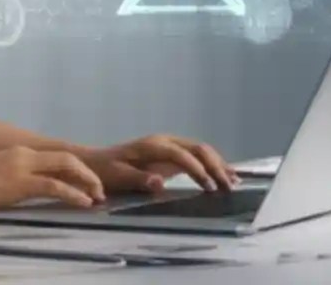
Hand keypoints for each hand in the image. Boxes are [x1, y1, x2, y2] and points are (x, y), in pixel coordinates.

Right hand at [0, 146, 105, 217]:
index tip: (85, 186)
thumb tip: (16, 196)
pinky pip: (55, 186)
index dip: (74, 170)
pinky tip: (84, 203)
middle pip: (66, 158)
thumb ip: (8, 184)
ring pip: (66, 166)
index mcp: (16, 154)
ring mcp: (21, 166)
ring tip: (98, 198)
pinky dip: (74, 194)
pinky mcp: (19, 182)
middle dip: (87, 173)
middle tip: (99, 191)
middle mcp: (23, 155)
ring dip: (87, 182)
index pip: (53, 158)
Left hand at [81, 135, 238, 194]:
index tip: (209, 188)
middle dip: (215, 166)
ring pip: (201, 150)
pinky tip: (225, 175)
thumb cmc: (106, 171)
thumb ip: (139, 179)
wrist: (95, 163)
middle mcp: (164, 142)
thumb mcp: (119, 177)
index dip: (198, 170)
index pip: (182, 155)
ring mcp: (169, 146)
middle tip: (228, 187)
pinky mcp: (171, 154)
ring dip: (218, 164)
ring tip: (234, 182)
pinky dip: (212, 164)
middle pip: (198, 148)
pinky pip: (196, 156)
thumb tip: (160, 182)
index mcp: (153, 146)